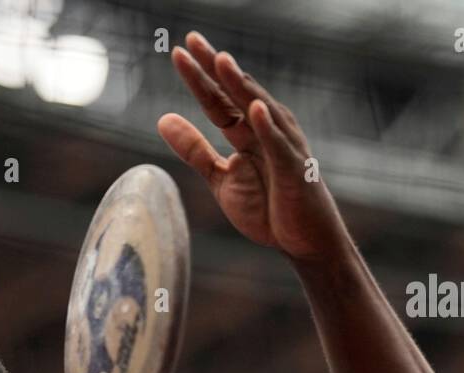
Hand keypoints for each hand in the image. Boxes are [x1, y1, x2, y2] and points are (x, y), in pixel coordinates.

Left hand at [157, 31, 347, 261]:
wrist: (301, 241)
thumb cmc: (266, 207)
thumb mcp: (221, 177)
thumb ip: (194, 149)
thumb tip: (162, 118)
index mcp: (245, 132)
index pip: (216, 99)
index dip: (198, 77)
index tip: (177, 52)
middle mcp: (265, 130)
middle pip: (234, 94)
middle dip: (214, 67)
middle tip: (192, 40)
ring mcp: (281, 146)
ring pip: (258, 109)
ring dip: (240, 85)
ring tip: (221, 61)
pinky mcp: (294, 168)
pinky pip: (279, 145)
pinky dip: (268, 126)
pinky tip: (254, 108)